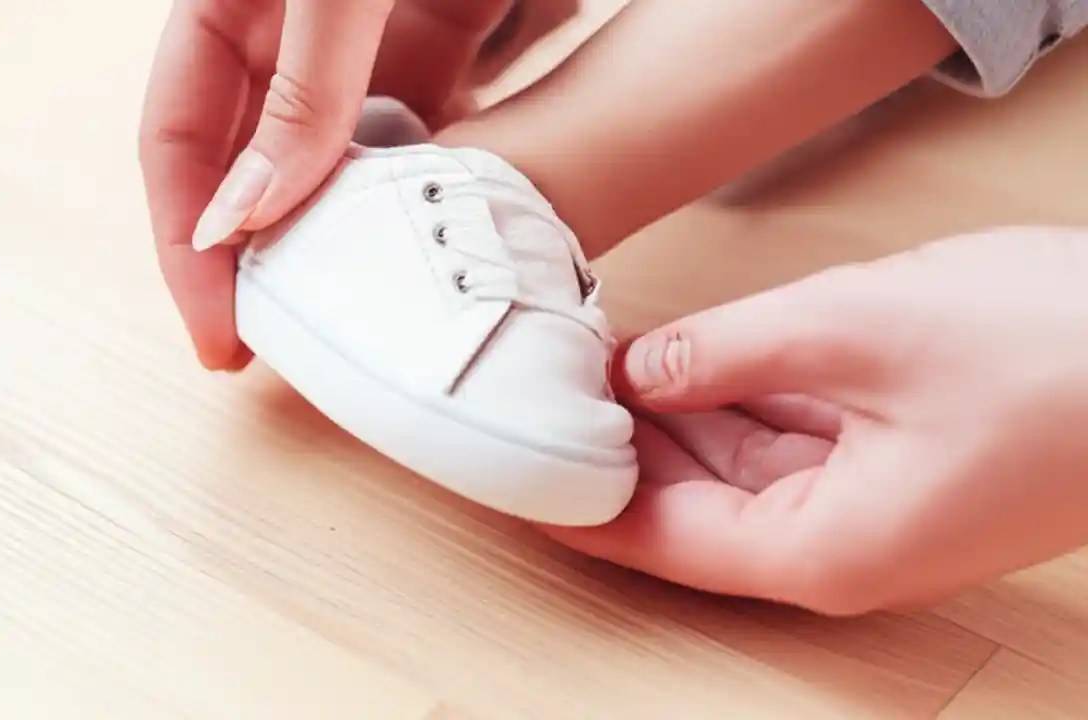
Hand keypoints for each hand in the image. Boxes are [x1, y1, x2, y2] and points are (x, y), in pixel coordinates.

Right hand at [139, 0, 512, 368]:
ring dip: (343, 228)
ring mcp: (363, 31)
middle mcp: (283, 25)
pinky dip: (423, 177)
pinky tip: (436, 236)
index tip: (219, 334)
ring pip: (337, 151)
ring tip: (358, 312)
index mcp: (222, 5)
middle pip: (248, 160)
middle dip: (257, 253)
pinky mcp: (443, 30)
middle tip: (279, 345)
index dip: (186, 244)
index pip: (176, 139)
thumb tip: (250, 215)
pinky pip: (424, 117)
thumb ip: (301, 90)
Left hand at [545, 228, 1087, 614]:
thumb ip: (725, 353)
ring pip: (732, 475)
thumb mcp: (852, 330)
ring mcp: (870, 510)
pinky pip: (783, 446)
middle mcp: (838, 548)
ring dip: (669, 422)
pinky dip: (729, 404)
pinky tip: (681, 361)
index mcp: (821, 549)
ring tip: (594, 365)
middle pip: (689, 511)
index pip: (658, 541)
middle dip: (616, 451)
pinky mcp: (894, 467)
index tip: (510, 467)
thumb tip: (636, 370)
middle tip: (544, 389)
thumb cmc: (1049, 351)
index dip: (576, 501)